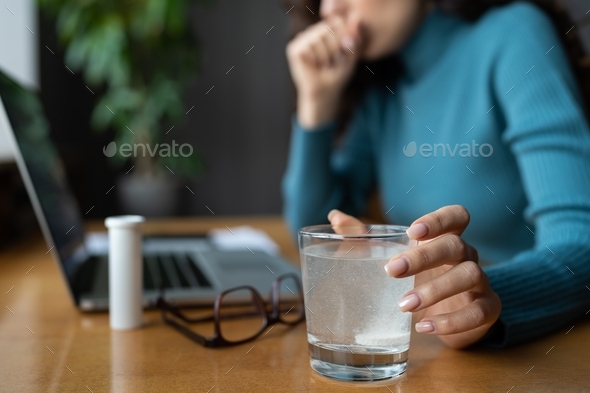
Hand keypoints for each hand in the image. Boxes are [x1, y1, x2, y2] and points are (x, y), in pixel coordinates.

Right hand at [286, 17, 360, 127]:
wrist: (326, 91)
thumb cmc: (338, 73)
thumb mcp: (352, 55)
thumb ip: (355, 38)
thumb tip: (356, 20)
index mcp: (326, 29)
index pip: (338, 21)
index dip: (344, 38)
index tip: (342, 53)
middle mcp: (313, 31)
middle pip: (328, 27)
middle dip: (335, 47)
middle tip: (331, 61)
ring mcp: (302, 39)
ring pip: (318, 38)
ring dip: (325, 55)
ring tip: (323, 64)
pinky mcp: (294, 49)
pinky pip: (309, 47)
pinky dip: (315, 59)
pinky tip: (313, 66)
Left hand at [328, 206, 501, 348]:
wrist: (449, 317)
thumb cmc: (417, 278)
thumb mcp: (391, 256)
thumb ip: (364, 237)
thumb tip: (335, 216)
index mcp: (446, 238)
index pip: (456, 216)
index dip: (439, 220)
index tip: (413, 231)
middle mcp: (467, 256)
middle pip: (456, 245)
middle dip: (424, 257)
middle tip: (392, 271)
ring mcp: (481, 282)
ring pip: (470, 275)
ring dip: (435, 290)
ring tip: (404, 305)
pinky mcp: (487, 309)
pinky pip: (478, 312)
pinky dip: (452, 321)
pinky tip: (424, 327)